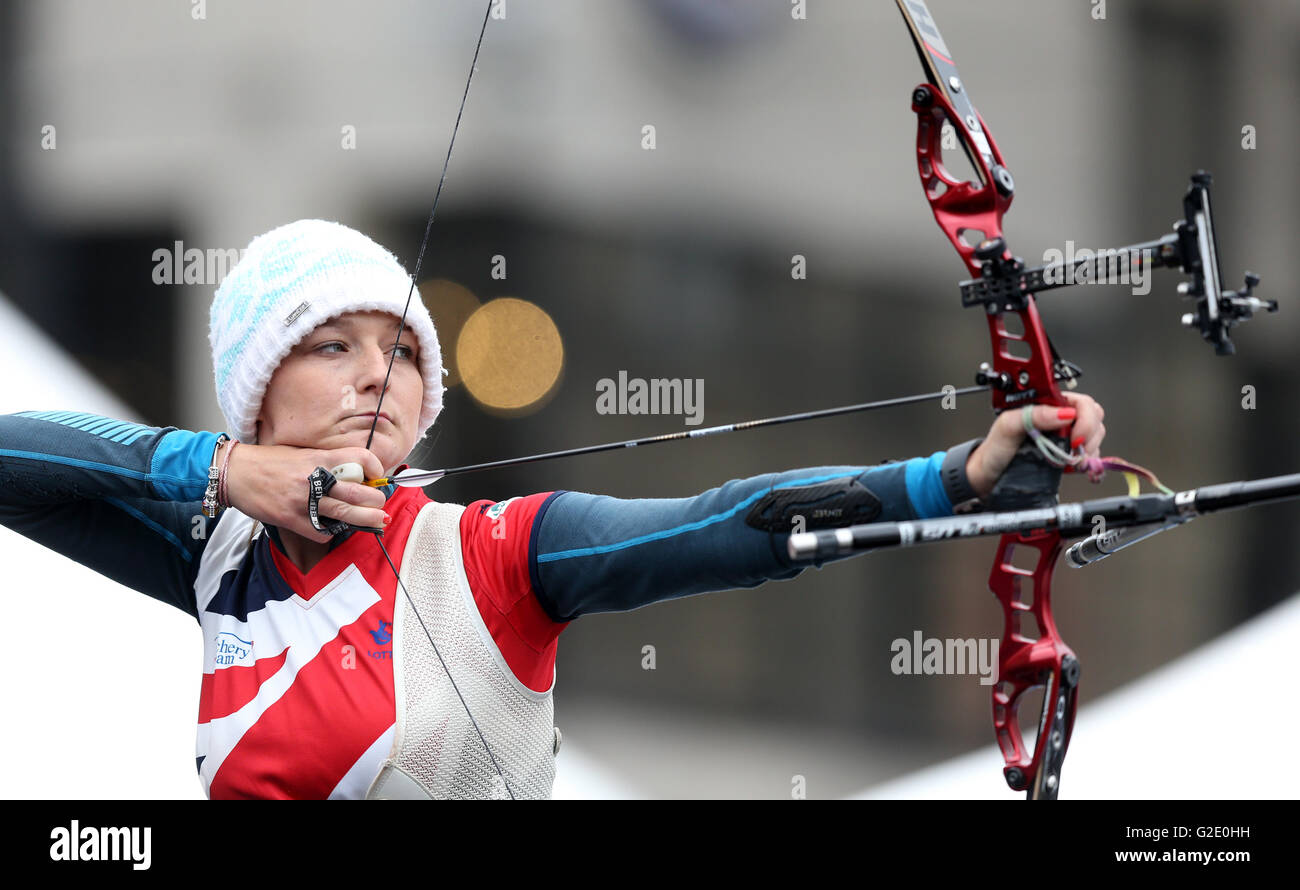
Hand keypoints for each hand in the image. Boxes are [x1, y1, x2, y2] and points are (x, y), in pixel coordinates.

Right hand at [224, 444, 389, 542]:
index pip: (361, 458)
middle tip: (379, 504)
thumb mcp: (302, 453)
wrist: (235, 472)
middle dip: (377, 501)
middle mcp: (315, 478)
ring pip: (346, 514)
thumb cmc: (269, 462)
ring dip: (367, 520)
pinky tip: (332, 528)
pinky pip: (321, 532)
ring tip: (377, 520)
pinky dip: (330, 533)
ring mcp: (304, 501)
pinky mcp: (291, 519)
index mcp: (320, 458)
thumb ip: (327, 463)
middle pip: (360, 492)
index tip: (376, 476)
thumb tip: (355, 474)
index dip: (376, 468)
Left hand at [965, 391, 1105, 499]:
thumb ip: (1033, 415)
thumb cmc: (994, 449)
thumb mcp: (1007, 426)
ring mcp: (1064, 435)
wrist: (988, 475)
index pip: (1081, 402)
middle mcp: (1058, 417)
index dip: (1085, 418)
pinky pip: (1090, 453)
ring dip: (1088, 450)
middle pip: (1094, 416)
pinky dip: (1087, 461)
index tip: (1075, 436)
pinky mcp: (1067, 453)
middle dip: (1089, 435)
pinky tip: (1072, 466)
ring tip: (1069, 460)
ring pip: (1095, 435)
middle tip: (1073, 449)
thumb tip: (1063, 413)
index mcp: (1046, 404)